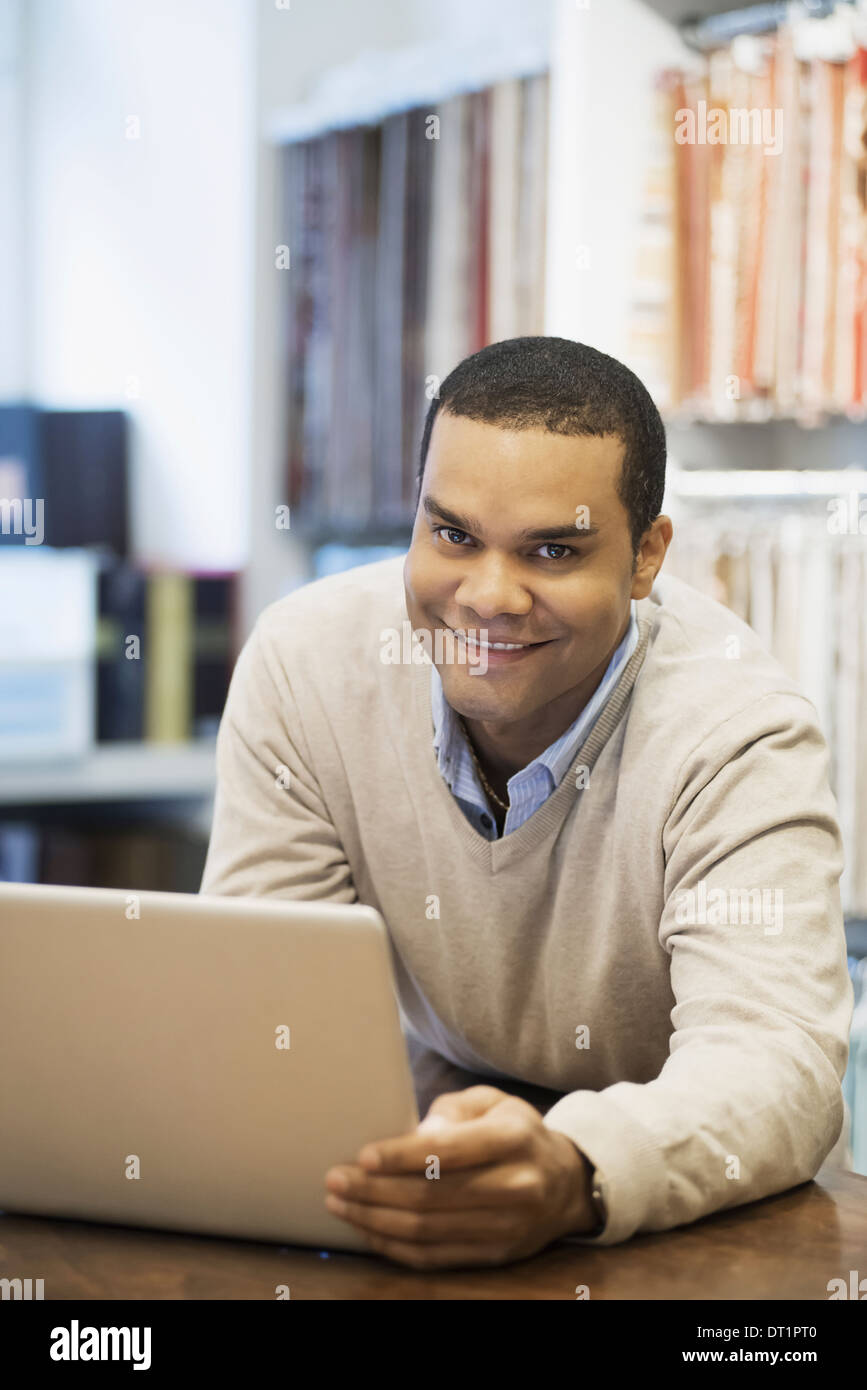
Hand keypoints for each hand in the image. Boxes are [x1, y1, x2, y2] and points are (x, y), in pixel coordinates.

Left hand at [323, 1084, 596, 1268]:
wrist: (567, 1184)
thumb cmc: (514, 1132)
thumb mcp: (491, 1102)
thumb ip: (451, 1112)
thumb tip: (412, 1137)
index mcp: (514, 1138)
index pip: (450, 1152)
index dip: (402, 1156)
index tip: (362, 1156)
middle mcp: (516, 1186)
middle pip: (431, 1196)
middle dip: (374, 1191)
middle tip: (334, 1180)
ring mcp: (508, 1228)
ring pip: (427, 1231)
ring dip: (374, 1220)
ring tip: (340, 1204)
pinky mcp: (497, 1256)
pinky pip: (434, 1257)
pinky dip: (394, 1246)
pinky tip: (368, 1229)